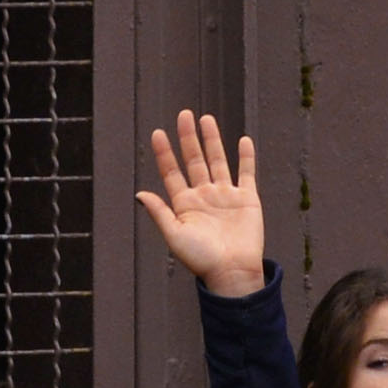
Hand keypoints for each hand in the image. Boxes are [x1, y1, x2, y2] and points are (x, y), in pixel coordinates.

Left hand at [135, 111, 268, 298]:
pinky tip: (243, 141)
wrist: (232, 272)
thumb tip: (139, 194)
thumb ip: (159, 212)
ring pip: (218, 161)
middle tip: (183, 114)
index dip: (164, 153)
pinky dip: (246, 157)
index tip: (158, 133)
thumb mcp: (174, 235)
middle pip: (194, 160)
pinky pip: (246, 173)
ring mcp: (226, 196)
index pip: (172, 172)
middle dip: (188, 137)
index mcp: (184, 204)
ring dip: (212, 140)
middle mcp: (204, 196)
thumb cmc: (201, 260)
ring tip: (206, 119)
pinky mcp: (247, 200)